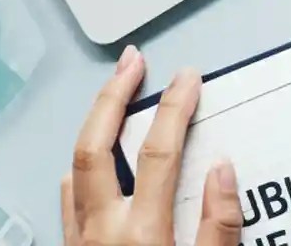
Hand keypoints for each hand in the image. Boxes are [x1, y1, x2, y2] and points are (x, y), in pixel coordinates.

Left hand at [62, 46, 242, 245]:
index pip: (158, 153)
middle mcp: (102, 228)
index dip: (173, 108)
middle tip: (130, 61)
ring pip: (75, 166)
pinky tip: (98, 158)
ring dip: (94, 125)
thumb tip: (221, 169)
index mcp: (142, 233)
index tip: (187, 79)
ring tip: (114, 96)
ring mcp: (79, 239)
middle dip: (112, 96)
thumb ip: (218, 228)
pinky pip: (69, 197)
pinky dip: (82, 167)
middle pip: (95, 146)